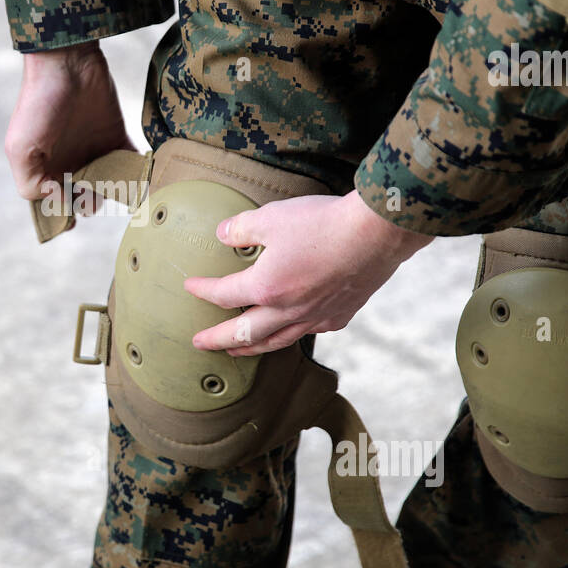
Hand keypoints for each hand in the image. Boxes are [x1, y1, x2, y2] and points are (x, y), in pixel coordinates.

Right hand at [3, 42, 134, 209]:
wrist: (67, 63)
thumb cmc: (38, 104)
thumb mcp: (19, 147)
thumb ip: (30, 183)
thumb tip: (58, 200)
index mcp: (45, 172)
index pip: (55, 206)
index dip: (64, 215)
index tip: (73, 211)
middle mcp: (70, 166)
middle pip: (85, 200)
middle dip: (91, 203)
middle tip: (94, 190)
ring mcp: (95, 154)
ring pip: (110, 187)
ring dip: (116, 192)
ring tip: (115, 182)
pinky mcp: (117, 139)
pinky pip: (132, 166)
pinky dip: (139, 175)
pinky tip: (140, 177)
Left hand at [184, 190, 433, 354]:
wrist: (377, 232)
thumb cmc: (324, 222)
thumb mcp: (272, 217)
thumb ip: (241, 228)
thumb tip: (222, 234)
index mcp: (266, 287)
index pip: (224, 295)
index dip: (203, 291)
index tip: (190, 287)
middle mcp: (289, 310)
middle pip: (245, 333)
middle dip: (217, 340)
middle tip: (199, 344)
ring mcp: (316, 317)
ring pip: (277, 341)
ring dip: (252, 347)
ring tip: (237, 350)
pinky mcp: (340, 314)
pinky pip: (310, 332)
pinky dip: (293, 334)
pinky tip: (290, 330)